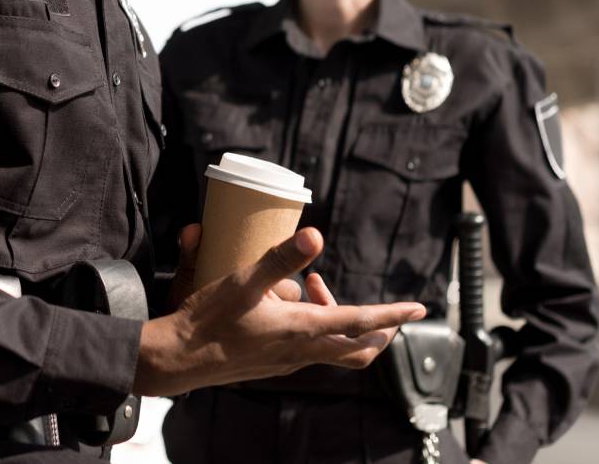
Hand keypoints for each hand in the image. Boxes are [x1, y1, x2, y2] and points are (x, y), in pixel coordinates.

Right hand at [133, 227, 424, 397]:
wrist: (179, 359)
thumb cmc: (210, 320)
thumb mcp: (244, 281)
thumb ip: (281, 258)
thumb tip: (316, 235)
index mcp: (302, 330)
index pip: (361, 323)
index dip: (393, 314)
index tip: (419, 308)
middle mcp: (301, 351)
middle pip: (359, 350)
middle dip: (378, 329)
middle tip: (381, 307)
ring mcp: (288, 362)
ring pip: (335, 352)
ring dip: (342, 324)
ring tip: (314, 287)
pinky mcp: (273, 365)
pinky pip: (311, 351)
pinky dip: (317, 330)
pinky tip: (291, 307)